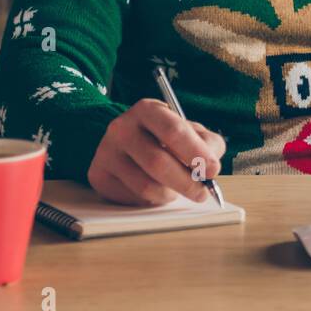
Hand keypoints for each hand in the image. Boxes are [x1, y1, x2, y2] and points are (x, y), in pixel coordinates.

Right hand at [87, 98, 225, 206]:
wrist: (129, 142)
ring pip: (146, 186)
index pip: (173, 131)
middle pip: (158, 163)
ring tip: (176, 188)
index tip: (212, 170)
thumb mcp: (191, 132)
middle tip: (202, 193)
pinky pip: (132, 198)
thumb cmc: (167, 137)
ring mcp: (106, 152)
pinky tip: (155, 189)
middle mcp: (122, 128)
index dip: (196, 153)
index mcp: (147, 110)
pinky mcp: (98, 175)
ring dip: (169, 194)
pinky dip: (151, 200)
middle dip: (186, 182)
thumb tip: (211, 168)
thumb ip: (208, 144)